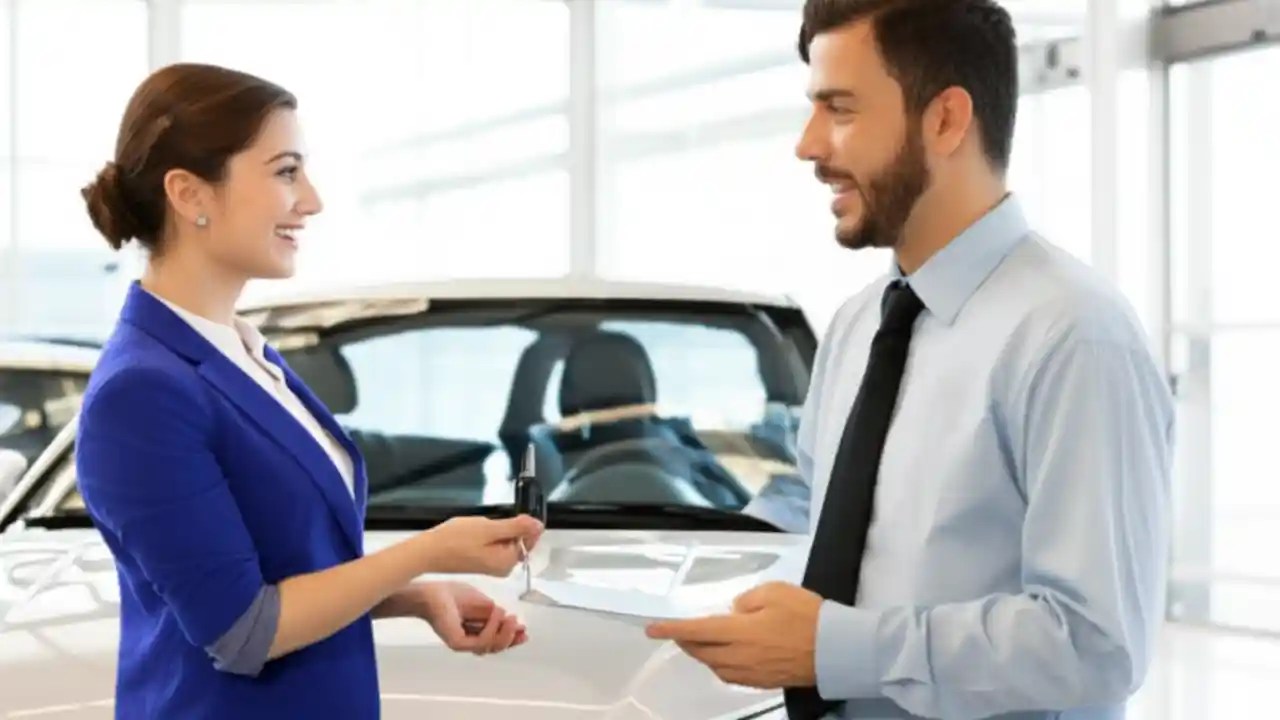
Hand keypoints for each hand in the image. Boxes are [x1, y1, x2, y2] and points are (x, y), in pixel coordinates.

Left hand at [413, 581, 526, 655]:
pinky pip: (481, 641)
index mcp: (475, 632)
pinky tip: (496, 614)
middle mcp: (469, 641)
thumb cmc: (452, 595)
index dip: (512, 637)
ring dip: (504, 632)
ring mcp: (463, 644)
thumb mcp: (482, 603)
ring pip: (491, 647)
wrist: (432, 593)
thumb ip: (495, 613)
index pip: (497, 640)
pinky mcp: (458, 644)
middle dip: (511, 638)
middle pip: (496, 647)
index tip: (524, 631)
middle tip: (520, 627)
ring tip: (509, 617)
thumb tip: (510, 619)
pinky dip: (492, 628)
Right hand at [423, 514, 542, 575]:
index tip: (502, 520)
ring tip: (475, 531)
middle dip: (503, 527)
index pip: (529, 538)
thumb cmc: (456, 540)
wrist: (428, 552)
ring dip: (493, 531)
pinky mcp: (482, 562)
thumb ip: (517, 527)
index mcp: (508, 562)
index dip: (519, 524)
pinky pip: (493, 544)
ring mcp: (492, 567)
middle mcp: (503, 568)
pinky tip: (471, 535)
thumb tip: (539, 525)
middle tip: (483, 527)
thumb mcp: (490, 529)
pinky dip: (485, 536)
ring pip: (503, 539)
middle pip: (516, 539)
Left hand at [644, 581, 821, 688]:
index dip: (671, 629)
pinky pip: (730, 674)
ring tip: (701, 641)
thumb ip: (746, 600)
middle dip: (685, 641)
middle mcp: (738, 656)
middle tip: (678, 631)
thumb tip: (734, 612)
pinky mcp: (762, 681)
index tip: (651, 628)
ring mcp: (750, 672)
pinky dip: (720, 664)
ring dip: (702, 653)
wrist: (835, 649)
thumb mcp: (774, 591)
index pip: (695, 631)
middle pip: (700, 651)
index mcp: (738, 632)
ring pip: (714, 665)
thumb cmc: (806, 616)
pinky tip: (726, 655)